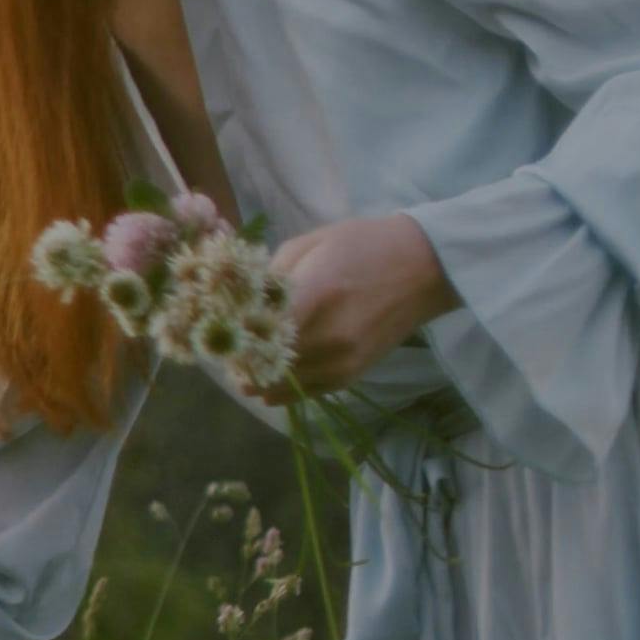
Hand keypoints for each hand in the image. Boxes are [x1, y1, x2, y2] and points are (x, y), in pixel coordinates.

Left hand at [243, 212, 456, 407]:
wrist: (424, 267)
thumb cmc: (362, 245)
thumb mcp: (308, 245)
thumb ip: (270, 278)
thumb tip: (238, 304)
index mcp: (314, 296)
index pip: (254, 331)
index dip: (229, 332)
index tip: (215, 326)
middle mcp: (327, 338)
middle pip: (261, 363)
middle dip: (238, 356)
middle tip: (224, 344)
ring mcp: (341, 362)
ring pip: (278, 385)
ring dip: (256, 375)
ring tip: (243, 359)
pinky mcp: (351, 376)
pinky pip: (303, 394)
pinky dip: (280, 387)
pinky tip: (267, 376)